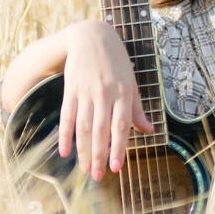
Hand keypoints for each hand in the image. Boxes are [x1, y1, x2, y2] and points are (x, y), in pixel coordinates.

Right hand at [58, 20, 155, 181]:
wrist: (91, 36)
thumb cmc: (116, 62)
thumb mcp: (131, 82)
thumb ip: (137, 109)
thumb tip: (149, 130)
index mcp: (124, 93)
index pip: (121, 125)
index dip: (119, 147)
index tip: (116, 168)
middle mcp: (104, 93)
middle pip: (101, 130)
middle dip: (99, 155)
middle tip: (98, 177)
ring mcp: (86, 92)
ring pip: (84, 127)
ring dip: (84, 150)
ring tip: (85, 170)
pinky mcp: (71, 90)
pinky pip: (67, 116)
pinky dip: (65, 135)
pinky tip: (65, 152)